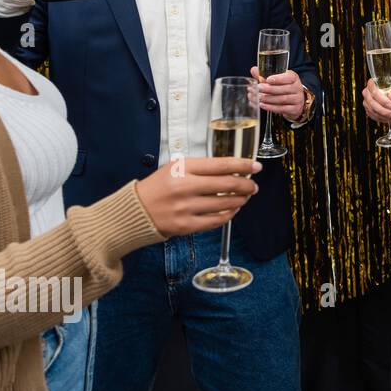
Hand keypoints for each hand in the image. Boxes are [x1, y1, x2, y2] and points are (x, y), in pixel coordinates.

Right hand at [134, 156, 260, 236]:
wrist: (134, 211)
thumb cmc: (158, 187)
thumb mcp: (175, 168)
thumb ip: (201, 168)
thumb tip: (232, 169)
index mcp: (183, 168)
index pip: (221, 165)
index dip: (243, 166)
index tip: (255, 167)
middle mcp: (185, 187)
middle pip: (228, 184)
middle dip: (246, 185)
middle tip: (253, 186)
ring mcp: (185, 207)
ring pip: (225, 203)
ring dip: (240, 200)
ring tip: (244, 197)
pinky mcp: (185, 225)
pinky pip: (216, 220)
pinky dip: (229, 214)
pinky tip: (232, 210)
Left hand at [250, 66, 306, 120]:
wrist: (294, 100)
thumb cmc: (283, 87)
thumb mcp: (276, 79)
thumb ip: (264, 75)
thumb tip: (254, 70)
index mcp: (293, 78)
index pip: (289, 77)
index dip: (278, 79)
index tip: (268, 79)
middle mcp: (297, 88)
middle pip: (284, 89)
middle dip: (270, 89)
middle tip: (259, 88)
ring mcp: (297, 99)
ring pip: (282, 99)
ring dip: (268, 98)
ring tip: (258, 97)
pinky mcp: (295, 109)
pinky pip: (282, 108)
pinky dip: (271, 107)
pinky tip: (263, 105)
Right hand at [363, 78, 390, 123]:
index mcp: (373, 84)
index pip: (373, 91)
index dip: (382, 99)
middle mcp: (367, 94)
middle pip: (373, 104)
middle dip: (386, 111)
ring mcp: (368, 104)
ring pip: (375, 113)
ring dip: (388, 117)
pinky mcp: (370, 112)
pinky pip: (377, 118)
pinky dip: (388, 119)